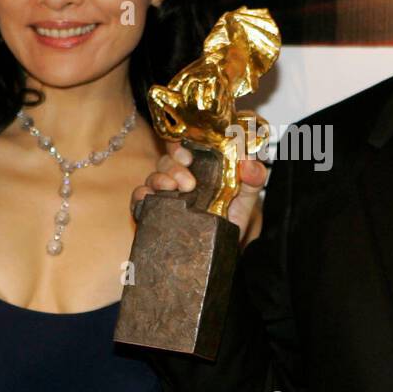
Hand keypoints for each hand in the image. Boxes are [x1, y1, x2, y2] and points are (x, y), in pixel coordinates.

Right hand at [132, 141, 268, 243]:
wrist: (222, 248)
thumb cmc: (231, 217)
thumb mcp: (247, 197)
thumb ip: (253, 178)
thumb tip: (249, 162)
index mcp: (201, 165)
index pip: (185, 143)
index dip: (182, 143)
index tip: (188, 154)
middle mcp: (180, 175)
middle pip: (168, 159)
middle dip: (174, 166)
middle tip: (188, 182)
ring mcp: (165, 191)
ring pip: (153, 175)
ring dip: (159, 179)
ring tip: (172, 189)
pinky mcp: (152, 209)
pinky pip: (139, 197)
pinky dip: (140, 195)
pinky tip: (147, 198)